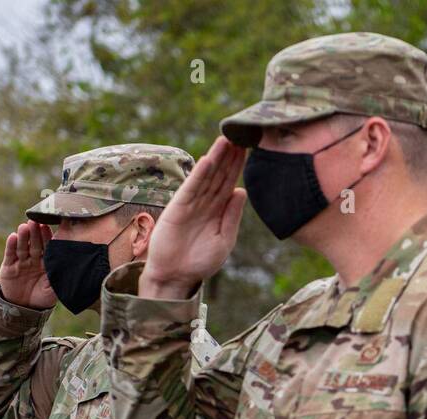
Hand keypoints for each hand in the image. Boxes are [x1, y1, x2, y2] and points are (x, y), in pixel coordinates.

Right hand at [0, 220, 55, 309]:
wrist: (23, 309)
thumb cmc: (41, 299)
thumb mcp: (52, 291)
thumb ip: (57, 279)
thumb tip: (67, 269)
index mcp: (46, 263)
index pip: (47, 247)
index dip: (47, 237)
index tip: (48, 226)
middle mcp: (34, 259)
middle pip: (34, 244)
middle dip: (35, 233)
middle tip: (35, 222)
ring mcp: (21, 261)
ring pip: (22, 246)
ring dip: (23, 236)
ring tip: (24, 227)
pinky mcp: (9, 265)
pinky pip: (10, 254)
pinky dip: (11, 245)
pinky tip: (12, 236)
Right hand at [141, 136, 248, 299]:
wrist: (177, 277)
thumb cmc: (200, 261)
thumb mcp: (224, 240)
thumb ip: (232, 217)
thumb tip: (241, 191)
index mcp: (218, 210)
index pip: (230, 182)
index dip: (238, 165)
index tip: (249, 146)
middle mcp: (205, 203)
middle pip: (220, 174)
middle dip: (230, 155)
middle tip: (241, 133)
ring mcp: (191, 204)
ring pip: (207, 177)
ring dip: (216, 158)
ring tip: (226, 139)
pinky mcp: (178, 208)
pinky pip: (191, 189)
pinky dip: (199, 175)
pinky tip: (208, 161)